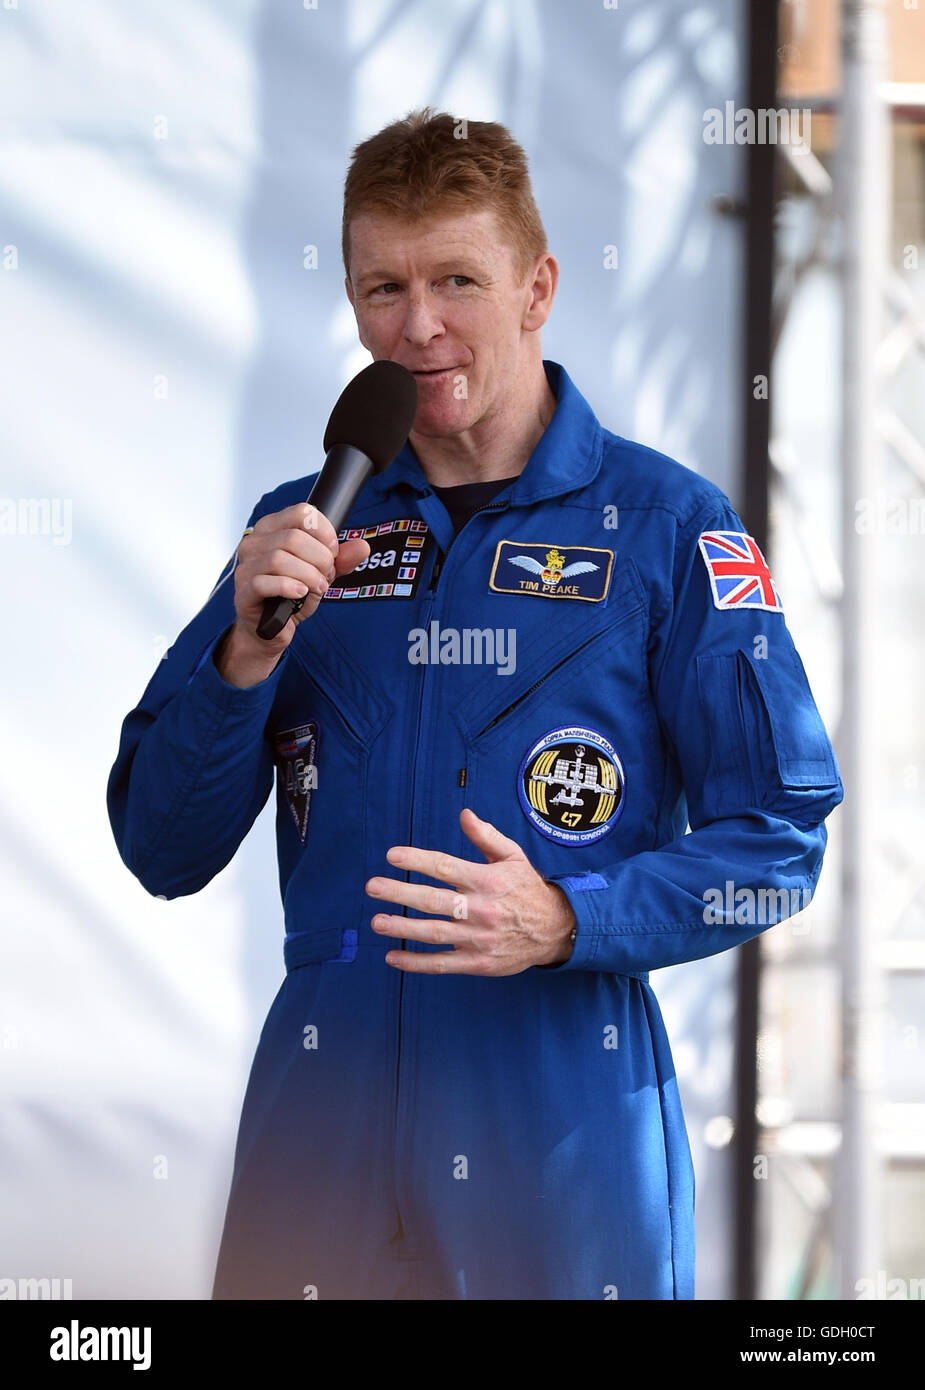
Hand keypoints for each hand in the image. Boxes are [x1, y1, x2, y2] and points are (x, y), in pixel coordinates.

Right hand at [217, 503, 369, 686]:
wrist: (271, 629)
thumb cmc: (291, 596)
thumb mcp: (321, 573)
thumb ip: (341, 559)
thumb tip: (362, 546)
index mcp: (272, 528)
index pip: (301, 512)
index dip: (324, 532)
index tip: (332, 552)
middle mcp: (254, 542)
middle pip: (293, 537)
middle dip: (319, 559)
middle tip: (325, 576)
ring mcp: (246, 567)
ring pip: (279, 559)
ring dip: (308, 575)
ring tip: (316, 588)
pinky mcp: (244, 592)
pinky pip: (265, 583)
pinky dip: (290, 588)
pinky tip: (300, 594)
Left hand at [365, 808, 576, 974]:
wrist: (556, 929)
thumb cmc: (527, 889)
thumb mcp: (513, 856)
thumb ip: (486, 836)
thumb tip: (464, 814)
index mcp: (488, 880)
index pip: (446, 867)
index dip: (417, 860)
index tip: (392, 856)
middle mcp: (481, 909)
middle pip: (434, 900)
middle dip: (400, 893)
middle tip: (373, 887)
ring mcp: (479, 938)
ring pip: (434, 933)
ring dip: (403, 928)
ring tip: (377, 921)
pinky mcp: (478, 962)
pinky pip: (442, 964)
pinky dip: (416, 962)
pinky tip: (393, 956)